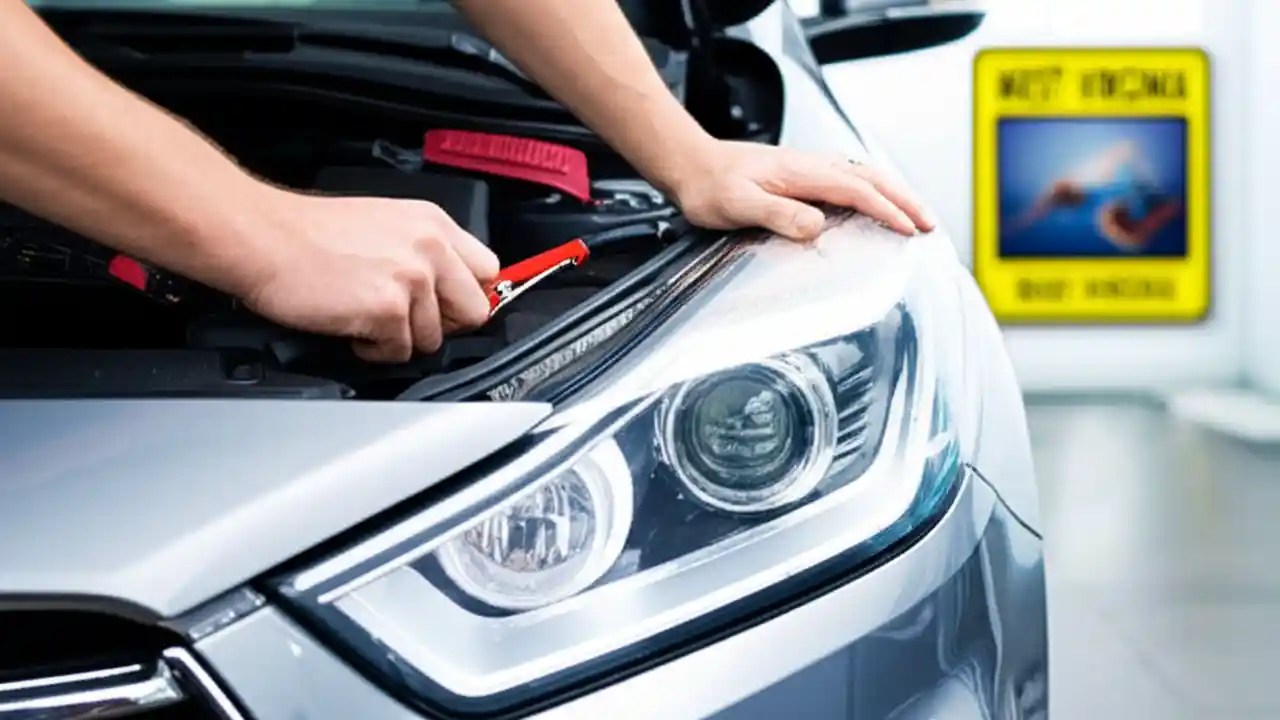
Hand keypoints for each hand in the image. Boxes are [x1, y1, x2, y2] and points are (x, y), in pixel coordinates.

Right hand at [238, 192, 498, 363]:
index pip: (487, 270)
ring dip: (399, 338)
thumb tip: (447, 286)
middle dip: (442, 324)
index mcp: (433, 223)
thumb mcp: (385, 223)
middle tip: (404, 319)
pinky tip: (350, 324)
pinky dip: (373, 349)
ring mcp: (412, 279)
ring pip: (434, 339)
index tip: (446, 305)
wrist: (261, 237)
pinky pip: (400, 352)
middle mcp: (431, 248)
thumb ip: (422, 251)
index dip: (465, 294)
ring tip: (363, 315)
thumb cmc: (308, 233)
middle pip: (475, 311)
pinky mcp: (388, 309)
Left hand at [665, 140, 936, 240]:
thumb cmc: (709, 186)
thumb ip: (777, 214)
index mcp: (801, 172)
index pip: (856, 190)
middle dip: (905, 200)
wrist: (690, 164)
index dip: (886, 210)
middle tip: (930, 225)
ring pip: (863, 176)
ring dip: (894, 194)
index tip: (908, 229)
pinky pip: (849, 179)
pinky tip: (876, 203)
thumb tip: (816, 226)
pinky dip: (874, 190)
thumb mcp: (738, 205)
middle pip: (870, 178)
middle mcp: (810, 165)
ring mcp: (807, 168)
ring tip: (915, 216)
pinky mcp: (802, 174)